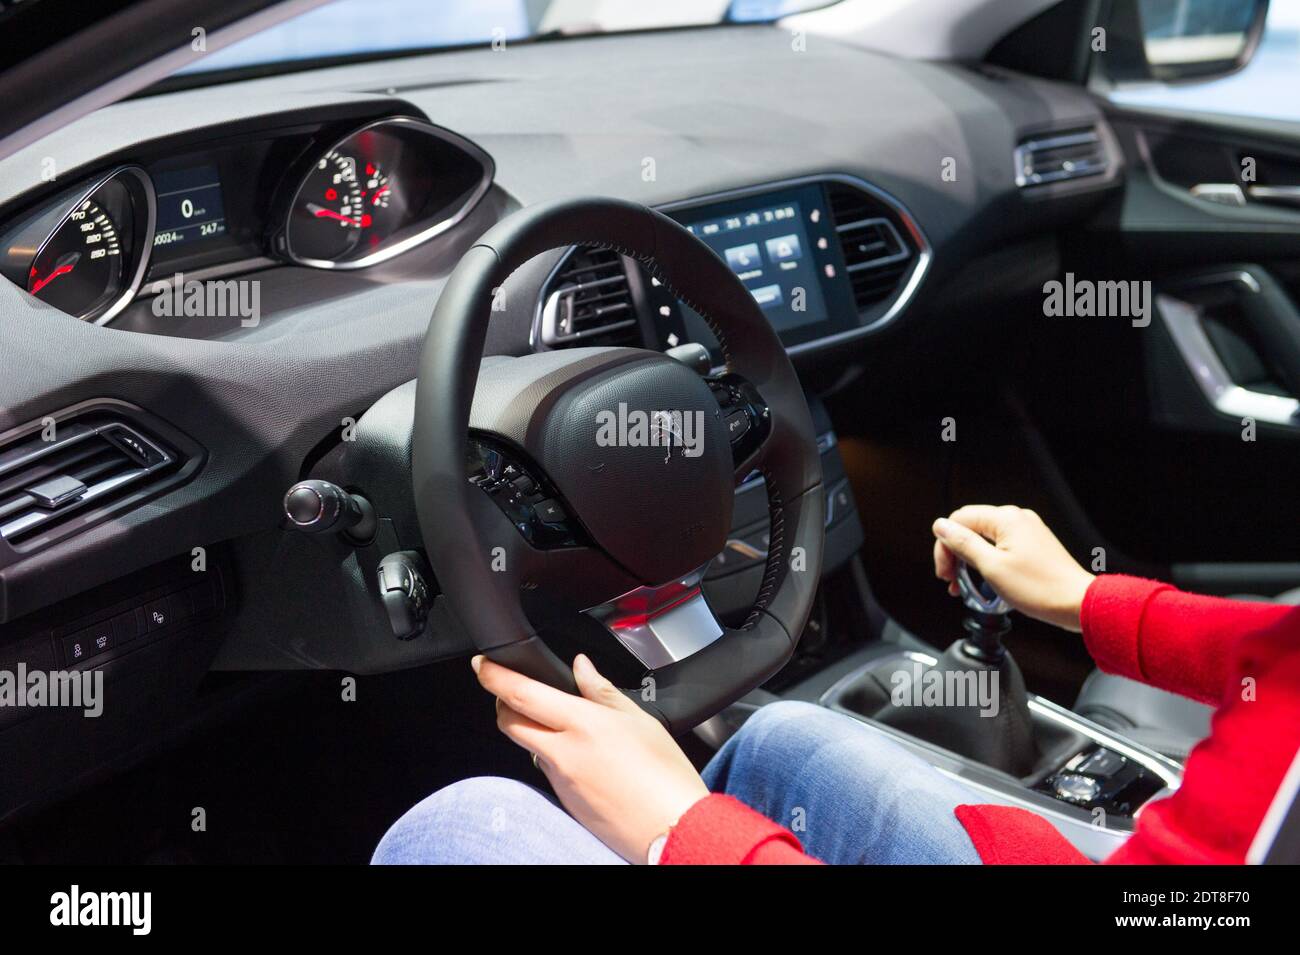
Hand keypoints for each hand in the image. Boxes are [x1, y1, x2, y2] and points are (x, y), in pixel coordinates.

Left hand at [472, 652, 708, 862]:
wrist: (673, 829)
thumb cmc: (665, 776)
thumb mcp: (639, 720)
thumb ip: (602, 690)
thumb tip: (581, 667)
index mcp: (582, 724)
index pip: (520, 694)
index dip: (494, 676)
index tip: (483, 665)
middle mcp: (563, 753)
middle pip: (509, 722)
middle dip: (503, 702)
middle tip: (516, 690)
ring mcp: (560, 781)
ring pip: (527, 746)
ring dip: (530, 729)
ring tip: (561, 721)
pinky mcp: (565, 802)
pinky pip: (547, 770)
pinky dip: (552, 755)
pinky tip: (582, 755)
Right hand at [932, 504, 1094, 631]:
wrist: (1077, 603)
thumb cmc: (1040, 588)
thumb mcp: (991, 567)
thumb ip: (963, 543)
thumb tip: (941, 526)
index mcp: (1005, 519)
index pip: (959, 520)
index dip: (945, 546)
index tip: (945, 571)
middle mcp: (1017, 519)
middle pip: (971, 528)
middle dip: (956, 555)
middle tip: (953, 581)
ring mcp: (1027, 532)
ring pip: (985, 540)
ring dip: (970, 562)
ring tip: (966, 587)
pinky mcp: (1033, 545)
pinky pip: (1000, 547)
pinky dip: (988, 563)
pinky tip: (984, 583)